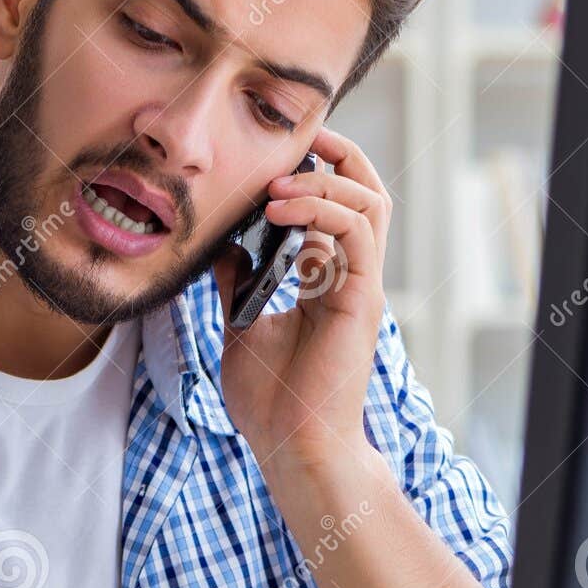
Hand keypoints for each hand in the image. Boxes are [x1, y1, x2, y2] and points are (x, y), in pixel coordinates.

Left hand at [213, 125, 392, 474]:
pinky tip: (284, 216)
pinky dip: (324, 216)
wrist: (292, 446)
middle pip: (368, 194)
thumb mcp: (242, 324)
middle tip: (299, 140)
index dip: (322, 171)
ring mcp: (360, 289)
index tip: (284, 153)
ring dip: (323, 187)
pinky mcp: (361, 303)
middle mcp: (351, 279)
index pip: (341, 207)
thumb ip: (238, 282)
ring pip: (368, 207)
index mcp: (329, 281)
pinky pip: (358, 239)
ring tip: (277, 189)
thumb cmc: (272, 399)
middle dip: (339, 157)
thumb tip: (219, 243)